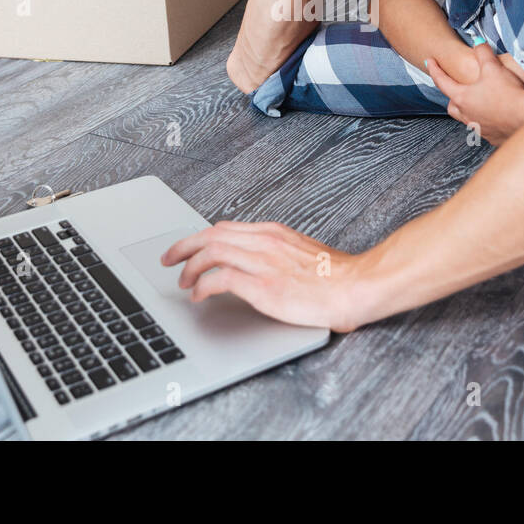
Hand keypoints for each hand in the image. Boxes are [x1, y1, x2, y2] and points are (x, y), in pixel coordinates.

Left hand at [160, 219, 372, 332]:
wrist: (356, 287)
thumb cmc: (336, 277)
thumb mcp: (301, 253)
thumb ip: (275, 252)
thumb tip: (253, 263)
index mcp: (273, 233)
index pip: (224, 228)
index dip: (199, 238)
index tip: (186, 247)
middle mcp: (265, 242)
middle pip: (211, 235)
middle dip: (183, 247)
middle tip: (168, 260)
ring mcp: (263, 262)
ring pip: (211, 252)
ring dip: (190, 267)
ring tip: (183, 281)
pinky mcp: (263, 286)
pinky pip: (220, 280)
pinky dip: (203, 286)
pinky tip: (199, 296)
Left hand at [427, 44, 523, 143]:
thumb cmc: (508, 91)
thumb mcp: (493, 67)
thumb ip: (483, 52)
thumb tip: (478, 41)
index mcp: (462, 98)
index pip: (442, 81)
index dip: (434, 69)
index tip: (429, 61)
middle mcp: (467, 115)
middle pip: (452, 106)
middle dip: (452, 96)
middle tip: (457, 88)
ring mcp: (479, 129)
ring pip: (467, 119)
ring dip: (469, 110)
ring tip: (477, 102)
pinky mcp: (493, 137)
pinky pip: (484, 129)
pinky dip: (486, 121)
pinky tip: (495, 116)